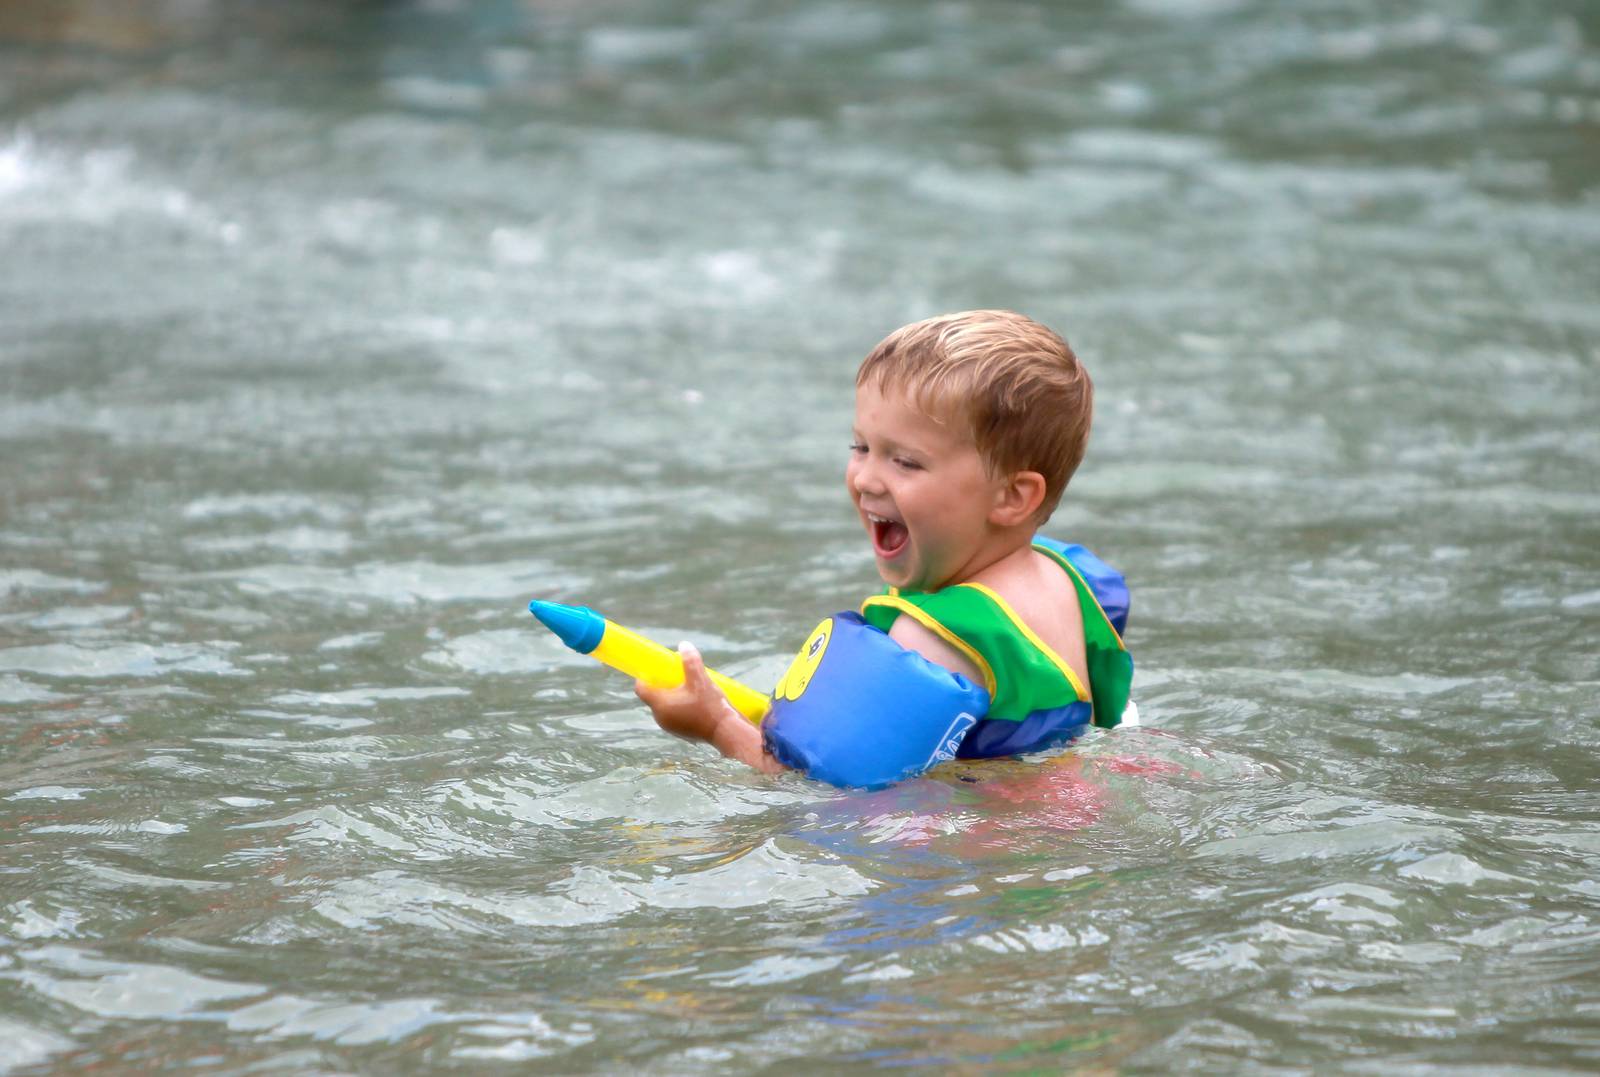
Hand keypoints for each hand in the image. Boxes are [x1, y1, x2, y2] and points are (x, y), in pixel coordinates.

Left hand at [636, 642, 785, 773]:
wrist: (726, 732)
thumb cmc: (711, 705)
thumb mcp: (701, 679)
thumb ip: (690, 661)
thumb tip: (684, 645)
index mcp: (660, 704)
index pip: (641, 688)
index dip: (645, 676)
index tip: (655, 669)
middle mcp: (660, 717)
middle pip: (653, 696)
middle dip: (662, 684)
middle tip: (676, 675)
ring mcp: (669, 727)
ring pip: (664, 706)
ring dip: (672, 696)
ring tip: (690, 688)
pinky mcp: (680, 732)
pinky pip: (674, 715)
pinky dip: (680, 707)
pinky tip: (695, 701)